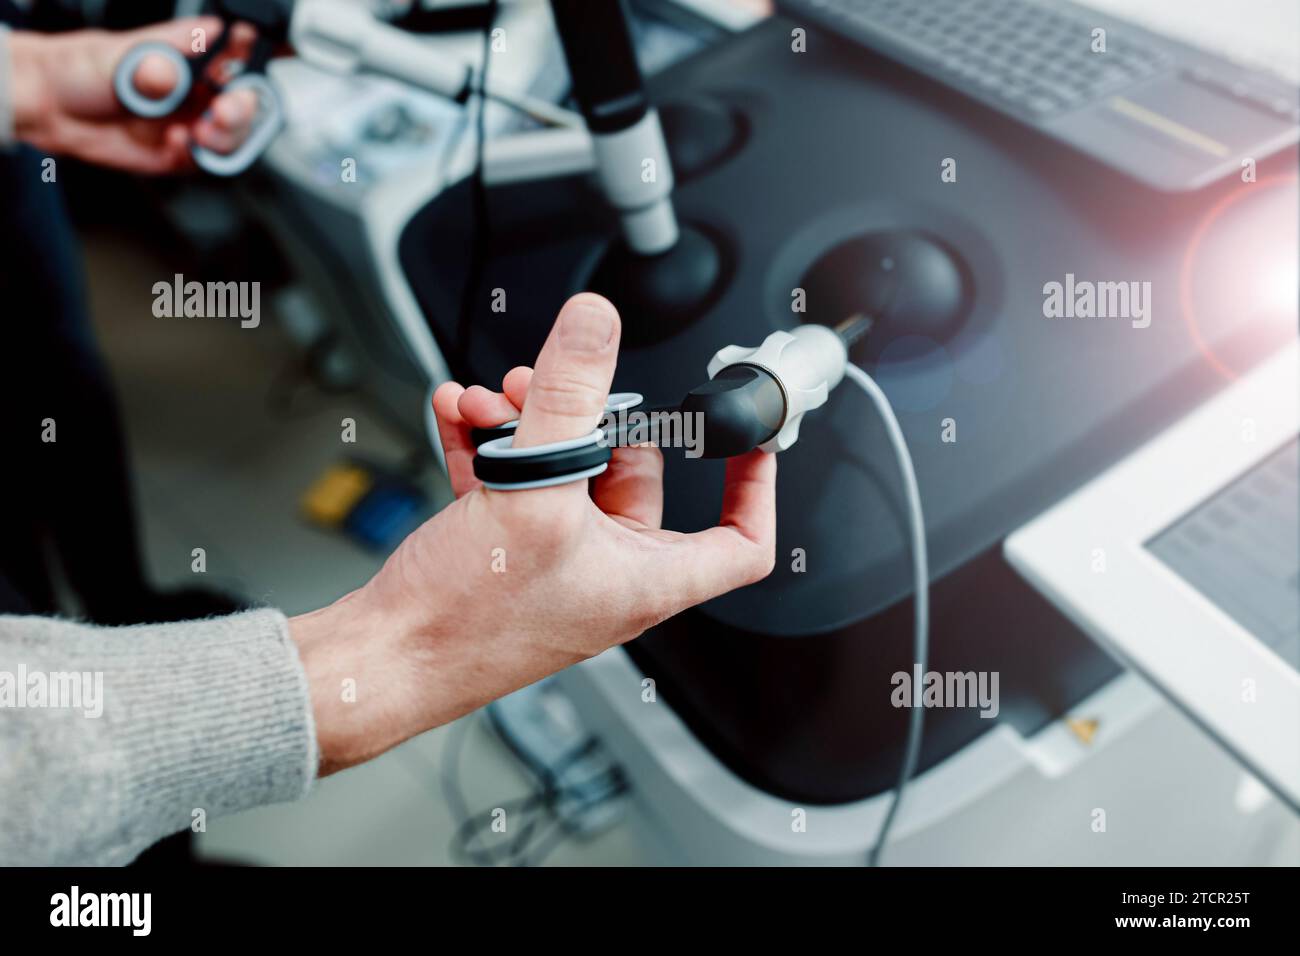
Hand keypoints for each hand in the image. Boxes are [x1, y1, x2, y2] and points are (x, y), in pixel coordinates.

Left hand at [9, 17, 258, 173]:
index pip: (240, 50)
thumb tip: (172, 70)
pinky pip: (204, 162)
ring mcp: (191, 121)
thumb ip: (149, 67)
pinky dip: (196, 156)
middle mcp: (197, 89)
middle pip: (248, 100)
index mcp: (192, 55)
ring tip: (198, 132)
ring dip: (225, 137)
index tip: (269, 55)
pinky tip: (176, 143)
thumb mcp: (115, 58)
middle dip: (244, 108)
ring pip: (233, 135)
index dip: (261, 52)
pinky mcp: (179, 153)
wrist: (47, 108)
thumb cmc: (79, 69)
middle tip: (223, 111)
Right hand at [291, 294, 776, 773]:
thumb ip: (567, 399)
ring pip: (564, 467)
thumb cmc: (464, 621)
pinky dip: (490, 442)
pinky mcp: (507, 547)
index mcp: (643, 578)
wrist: (382, 657)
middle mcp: (607, 569)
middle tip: (547, 388)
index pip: (739, 544)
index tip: (746, 439)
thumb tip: (596, 329)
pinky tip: (459, 414)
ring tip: (488, 403)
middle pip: (631, 474)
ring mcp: (555, 556)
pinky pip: (515, 478)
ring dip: (525, 422)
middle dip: (587, 418)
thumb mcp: (532, 493)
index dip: (755, 489)